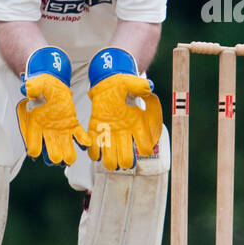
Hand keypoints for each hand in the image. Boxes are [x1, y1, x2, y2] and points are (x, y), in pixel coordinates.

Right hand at [15, 47, 90, 165]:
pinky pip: (79, 137)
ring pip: (64, 149)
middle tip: (57, 157)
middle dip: (53, 156)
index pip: (32, 143)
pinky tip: (86, 144)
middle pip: (50, 152)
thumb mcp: (37, 84)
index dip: (33, 148)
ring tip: (69, 158)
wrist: (54, 84)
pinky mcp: (72, 126)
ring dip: (67, 155)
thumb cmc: (43, 85)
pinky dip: (83, 142)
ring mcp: (60, 131)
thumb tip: (28, 89)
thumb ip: (33, 87)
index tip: (35, 151)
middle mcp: (47, 132)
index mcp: (35, 124)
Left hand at [86, 48, 163, 171]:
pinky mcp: (96, 131)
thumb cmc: (121, 84)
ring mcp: (110, 134)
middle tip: (123, 161)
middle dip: (125, 161)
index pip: (145, 145)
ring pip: (110, 158)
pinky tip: (96, 149)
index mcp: (136, 123)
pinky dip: (94, 153)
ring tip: (108, 159)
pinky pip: (94, 149)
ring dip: (110, 161)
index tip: (143, 148)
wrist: (106, 83)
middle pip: (127, 159)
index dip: (145, 149)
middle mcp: (124, 132)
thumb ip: (140, 85)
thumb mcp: (131, 82)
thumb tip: (149, 87)